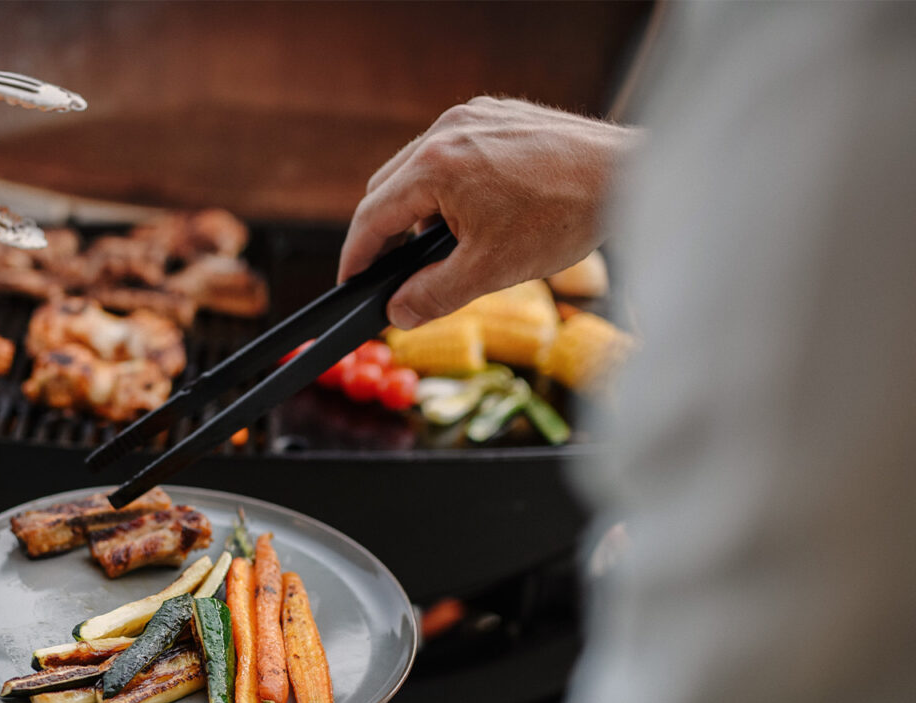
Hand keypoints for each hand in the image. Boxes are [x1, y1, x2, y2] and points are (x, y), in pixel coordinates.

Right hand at [338, 97, 641, 327]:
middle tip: (393, 273)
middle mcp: (447, 130)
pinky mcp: (497, 113)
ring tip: (443, 245)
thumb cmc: (563, 217)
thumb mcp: (489, 270)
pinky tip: (474, 212)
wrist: (628, 174)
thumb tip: (398, 312)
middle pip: (389, 187)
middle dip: (385, 232)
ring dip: (419, 207)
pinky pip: (454, 150)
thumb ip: (433, 294)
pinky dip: (449, 183)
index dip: (357, 255)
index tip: (350, 282)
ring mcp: (473, 116)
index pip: (373, 215)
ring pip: (419, 167)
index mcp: (435, 165)